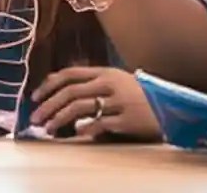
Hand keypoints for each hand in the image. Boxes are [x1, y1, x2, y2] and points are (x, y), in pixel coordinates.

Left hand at [29, 66, 160, 140]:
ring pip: (80, 108)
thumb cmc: (139, 94)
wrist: (172, 107)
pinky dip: (84, 129)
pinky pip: (99, 124)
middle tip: (35, 118)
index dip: (49, 85)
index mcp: (105, 72)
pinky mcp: (126, 120)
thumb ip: (92, 82)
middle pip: (70, 92)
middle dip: (48, 105)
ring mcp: (118, 102)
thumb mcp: (117, 80)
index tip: (34, 97)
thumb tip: (60, 88)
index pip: (70, 74)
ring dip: (59, 119)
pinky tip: (74, 134)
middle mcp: (109, 84)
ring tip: (49, 129)